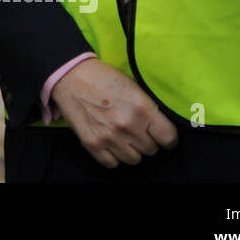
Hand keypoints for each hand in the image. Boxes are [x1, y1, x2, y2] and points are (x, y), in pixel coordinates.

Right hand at [50, 58, 177, 166]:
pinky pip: (112, 164)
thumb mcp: (133, 87)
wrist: (71, 75)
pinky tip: (110, 142)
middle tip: (136, 129)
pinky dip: (113, 156)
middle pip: (151, 150)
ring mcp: (109, 137)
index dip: (166, 137)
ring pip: (133, 159)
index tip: (161, 135)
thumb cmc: (103, 78)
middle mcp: (128, 125)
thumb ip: (148, 109)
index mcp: (142, 108)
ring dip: (130, 149)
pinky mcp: (92, 144)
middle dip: (146, 140)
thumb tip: (159, 126)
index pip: (168, 138)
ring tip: (122, 135)